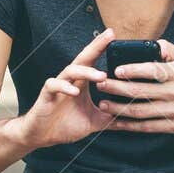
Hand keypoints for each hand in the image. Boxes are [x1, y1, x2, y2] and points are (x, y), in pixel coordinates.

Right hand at [4, 29, 116, 150]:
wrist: (42, 136)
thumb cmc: (65, 125)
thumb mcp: (94, 121)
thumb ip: (110, 117)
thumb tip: (131, 118)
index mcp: (81, 84)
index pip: (93, 61)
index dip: (102, 48)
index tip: (115, 36)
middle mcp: (70, 81)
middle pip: (83, 58)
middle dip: (96, 46)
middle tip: (109, 36)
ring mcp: (58, 87)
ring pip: (70, 70)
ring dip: (86, 71)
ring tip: (101, 76)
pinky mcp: (46, 96)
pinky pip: (53, 86)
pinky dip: (64, 87)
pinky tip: (75, 91)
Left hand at [97, 39, 173, 132]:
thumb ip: (166, 48)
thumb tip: (148, 44)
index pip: (153, 71)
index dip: (133, 70)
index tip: (116, 70)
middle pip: (142, 92)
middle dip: (117, 89)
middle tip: (100, 85)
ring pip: (142, 112)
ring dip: (119, 109)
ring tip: (103, 104)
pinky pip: (149, 127)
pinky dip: (130, 125)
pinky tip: (117, 121)